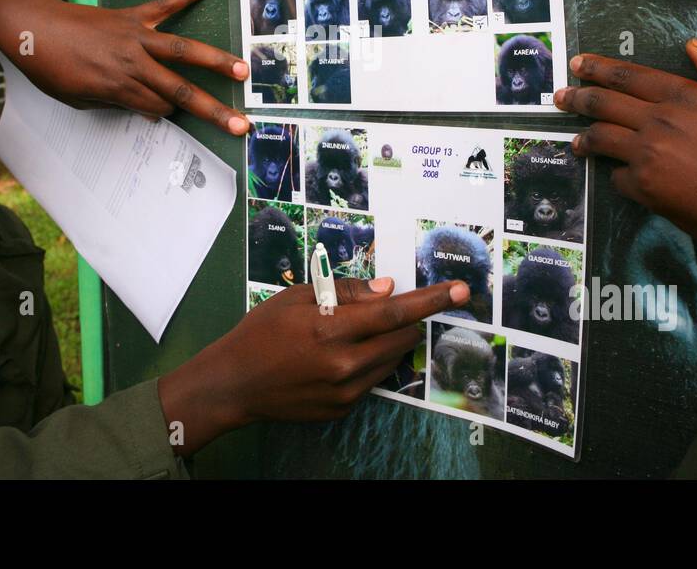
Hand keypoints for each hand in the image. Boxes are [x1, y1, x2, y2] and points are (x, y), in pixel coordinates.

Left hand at [0, 0, 250, 134]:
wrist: (31, 29)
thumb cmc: (51, 70)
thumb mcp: (78, 99)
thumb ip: (115, 103)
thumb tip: (148, 110)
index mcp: (119, 87)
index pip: (160, 107)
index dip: (167, 113)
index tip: (169, 113)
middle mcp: (133, 62)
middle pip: (181, 90)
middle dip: (213, 109)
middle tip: (242, 122)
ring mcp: (135, 36)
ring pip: (183, 51)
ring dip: (215, 60)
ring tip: (242, 69)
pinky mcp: (132, 15)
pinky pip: (163, 4)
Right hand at [158, 277, 468, 455]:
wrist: (235, 383)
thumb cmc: (262, 331)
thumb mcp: (298, 298)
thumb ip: (348, 293)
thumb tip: (389, 289)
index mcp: (332, 329)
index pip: (396, 312)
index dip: (432, 300)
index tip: (461, 291)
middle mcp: (345, 363)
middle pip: (401, 336)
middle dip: (408, 318)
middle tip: (397, 306)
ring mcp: (346, 390)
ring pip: (392, 359)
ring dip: (390, 340)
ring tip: (361, 330)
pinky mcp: (344, 408)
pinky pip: (374, 379)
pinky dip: (372, 361)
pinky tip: (345, 354)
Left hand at [553, 39, 696, 306]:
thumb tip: (695, 47)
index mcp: (687, 95)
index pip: (629, 75)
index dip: (600, 68)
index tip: (579, 64)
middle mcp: (659, 121)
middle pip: (604, 102)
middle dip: (577, 96)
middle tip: (559, 95)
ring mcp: (647, 155)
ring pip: (600, 137)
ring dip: (584, 136)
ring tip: (575, 138)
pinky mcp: (643, 188)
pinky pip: (617, 176)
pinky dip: (615, 174)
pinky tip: (615, 174)